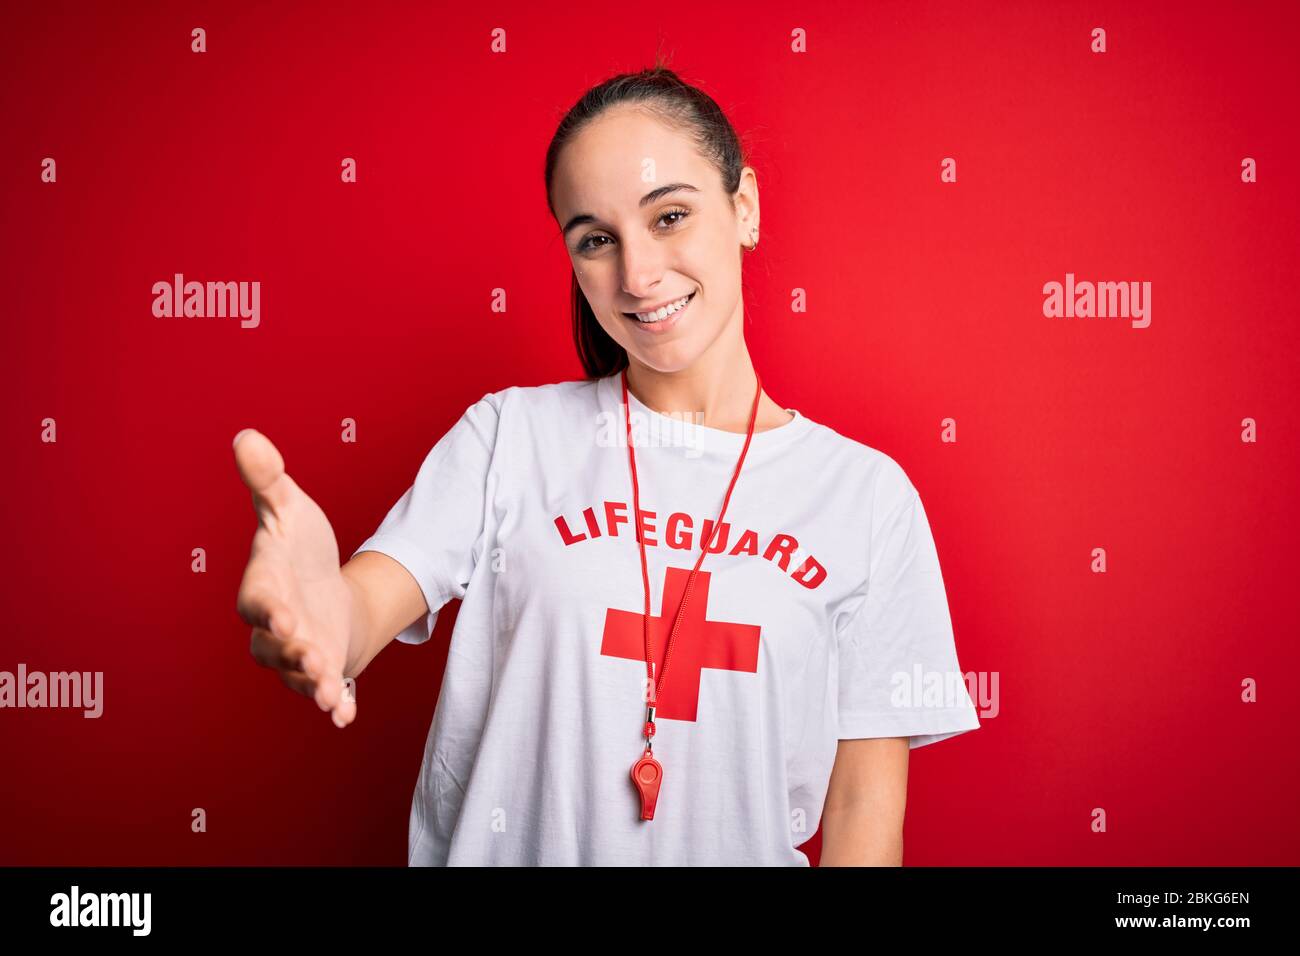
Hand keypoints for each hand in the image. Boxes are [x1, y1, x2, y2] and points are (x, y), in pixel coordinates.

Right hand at [234, 429, 357, 727]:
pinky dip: (335, 706)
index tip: (284, 615)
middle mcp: (274, 627)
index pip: (257, 602)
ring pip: (298, 676)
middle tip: (312, 658)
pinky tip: (347, 715)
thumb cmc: (302, 548)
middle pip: (273, 648)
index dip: (269, 610)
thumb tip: (246, 435)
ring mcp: (298, 654)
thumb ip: (269, 480)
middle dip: (291, 654)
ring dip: (313, 684)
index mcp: (263, 587)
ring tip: (330, 691)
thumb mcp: (291, 510)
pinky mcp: (324, 671)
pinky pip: (326, 695)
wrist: (329, 586)